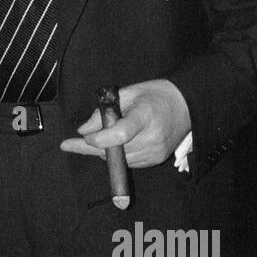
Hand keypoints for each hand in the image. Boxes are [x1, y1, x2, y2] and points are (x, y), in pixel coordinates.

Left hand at [59, 79, 190, 167]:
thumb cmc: (155, 95)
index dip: (100, 138)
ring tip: (90, 141)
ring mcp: (155, 152)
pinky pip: (128, 163)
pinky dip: (116, 155)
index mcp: (146, 116)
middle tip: (69, 144)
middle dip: (91, 147)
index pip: (121, 133)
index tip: (82, 137)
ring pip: (118, 159)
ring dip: (102, 152)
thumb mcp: (128, 93)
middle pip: (115, 150)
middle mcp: (152, 138)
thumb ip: (104, 110)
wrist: (186, 106)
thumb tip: (82, 129)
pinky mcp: (155, 160)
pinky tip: (112, 144)